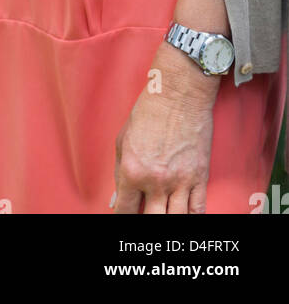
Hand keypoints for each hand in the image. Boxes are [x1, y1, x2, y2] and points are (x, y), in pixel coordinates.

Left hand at [112, 43, 218, 213]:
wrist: (179, 94)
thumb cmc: (147, 112)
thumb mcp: (122, 140)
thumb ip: (119, 172)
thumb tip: (116, 200)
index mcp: (132, 171)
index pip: (125, 210)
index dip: (123, 216)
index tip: (125, 214)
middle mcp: (156, 181)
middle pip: (151, 221)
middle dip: (146, 221)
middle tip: (145, 214)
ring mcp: (180, 182)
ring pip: (175, 220)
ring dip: (167, 220)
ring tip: (162, 214)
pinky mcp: (200, 178)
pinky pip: (197, 210)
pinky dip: (190, 217)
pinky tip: (183, 215)